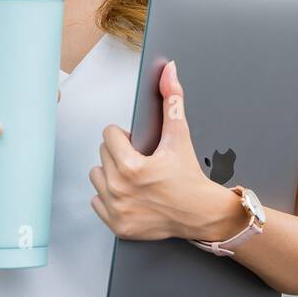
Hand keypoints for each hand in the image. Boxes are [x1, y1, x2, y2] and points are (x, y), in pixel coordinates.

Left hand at [89, 59, 214, 240]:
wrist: (201, 214)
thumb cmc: (190, 178)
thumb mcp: (180, 136)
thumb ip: (172, 100)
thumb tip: (169, 71)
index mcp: (132, 167)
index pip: (108, 135)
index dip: (124, 136)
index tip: (136, 143)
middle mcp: (121, 190)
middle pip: (102, 155)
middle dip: (119, 154)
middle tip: (140, 160)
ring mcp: (117, 209)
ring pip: (97, 177)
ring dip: (111, 174)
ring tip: (134, 176)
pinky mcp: (117, 225)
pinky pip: (97, 202)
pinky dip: (110, 198)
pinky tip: (130, 194)